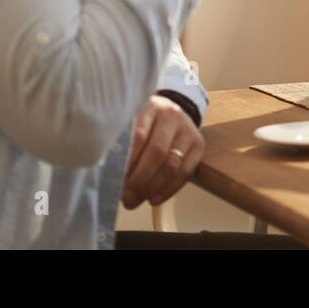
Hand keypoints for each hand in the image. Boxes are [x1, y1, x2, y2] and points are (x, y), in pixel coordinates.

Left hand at [121, 95, 204, 209]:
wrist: (173, 112)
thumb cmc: (145, 123)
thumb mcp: (132, 122)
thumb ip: (123, 143)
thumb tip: (109, 176)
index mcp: (151, 107)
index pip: (138, 136)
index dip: (127, 161)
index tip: (115, 180)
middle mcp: (172, 115)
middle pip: (157, 151)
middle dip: (139, 179)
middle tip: (126, 197)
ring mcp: (188, 130)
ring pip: (172, 164)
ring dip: (152, 187)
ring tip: (136, 200)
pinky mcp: (199, 145)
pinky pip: (185, 172)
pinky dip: (168, 190)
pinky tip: (154, 199)